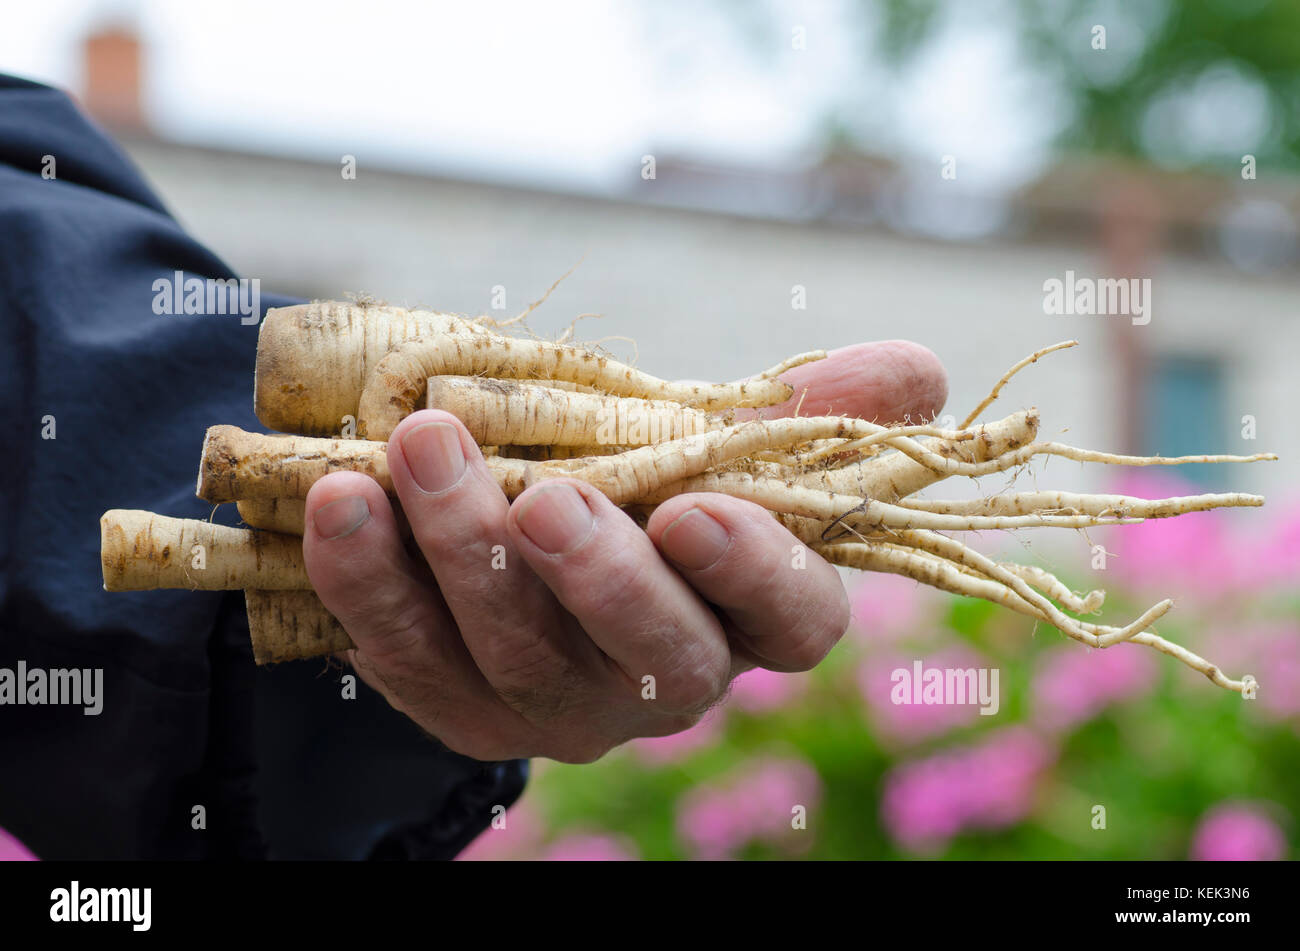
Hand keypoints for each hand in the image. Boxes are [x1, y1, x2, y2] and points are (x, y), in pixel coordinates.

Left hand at [302, 340, 946, 761]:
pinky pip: (406, 654)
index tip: (699, 508)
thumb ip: (806, 420)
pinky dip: (368, 578)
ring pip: (513, 650)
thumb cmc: (650, 490)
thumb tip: (917, 372)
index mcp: (752, 613)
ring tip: (418, 446)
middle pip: (646, 651)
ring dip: (461, 549)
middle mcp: (665, 677)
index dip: (756, 574)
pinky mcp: (458, 707)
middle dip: (595, 577)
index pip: (793, 619)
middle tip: (543, 498)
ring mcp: (556, 703)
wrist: (528, 550)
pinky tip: (340, 501)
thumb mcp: (721, 447)